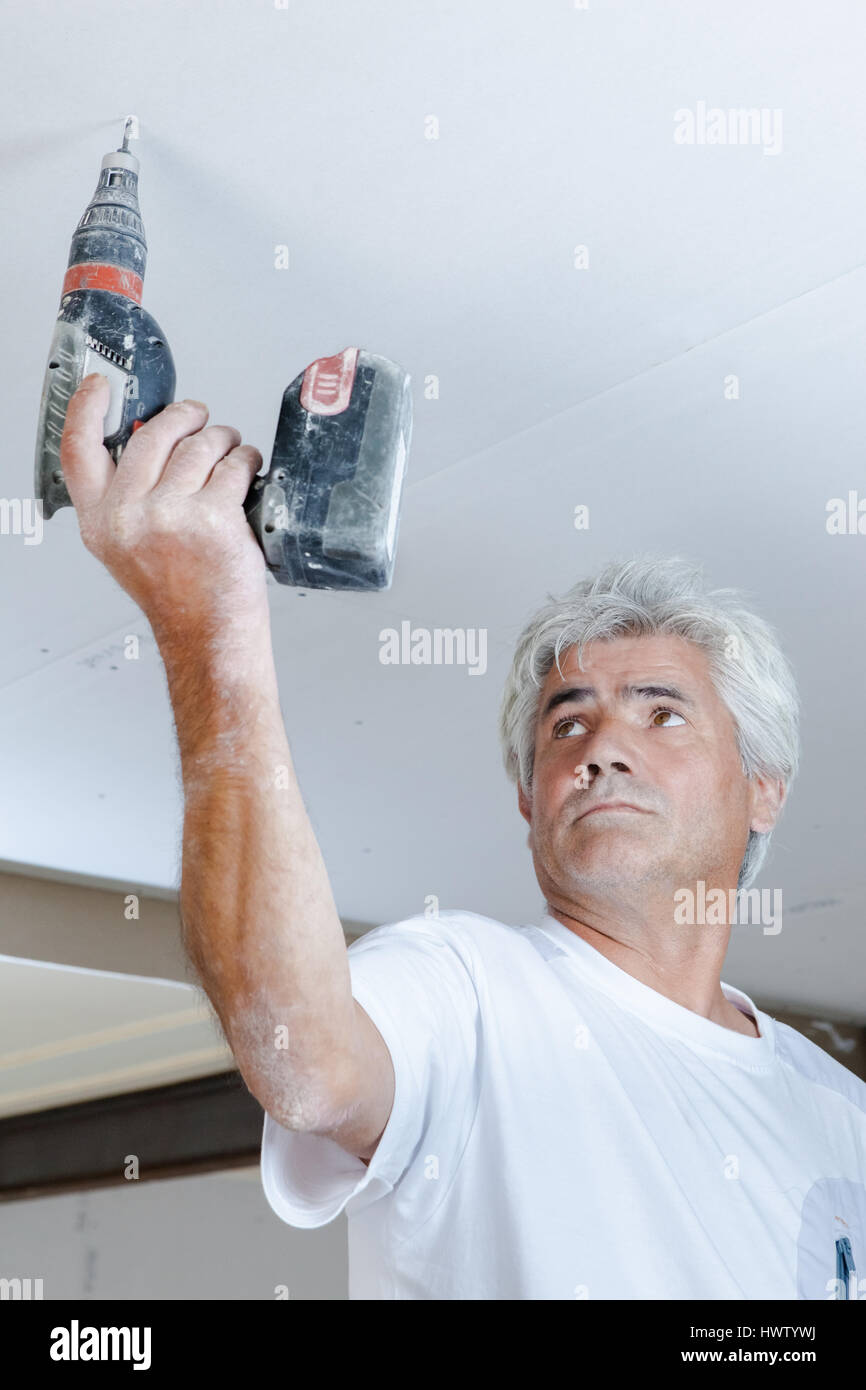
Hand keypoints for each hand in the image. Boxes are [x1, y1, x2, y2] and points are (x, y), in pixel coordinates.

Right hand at [60, 374, 267, 642]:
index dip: (86, 409)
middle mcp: (129, 516)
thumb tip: (154, 442)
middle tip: (200, 420)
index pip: (79, 450)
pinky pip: (233, 465)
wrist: (209, 634)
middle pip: (154, 434)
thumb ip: (128, 497)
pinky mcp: (214, 517)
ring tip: (231, 452)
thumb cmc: (179, 594)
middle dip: (186, 417)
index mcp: (100, 521)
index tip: (101, 385)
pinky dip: (246, 461)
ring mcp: (171, 515)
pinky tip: (247, 470)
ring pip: (200, 445)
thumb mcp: (128, 546)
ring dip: (222, 440)